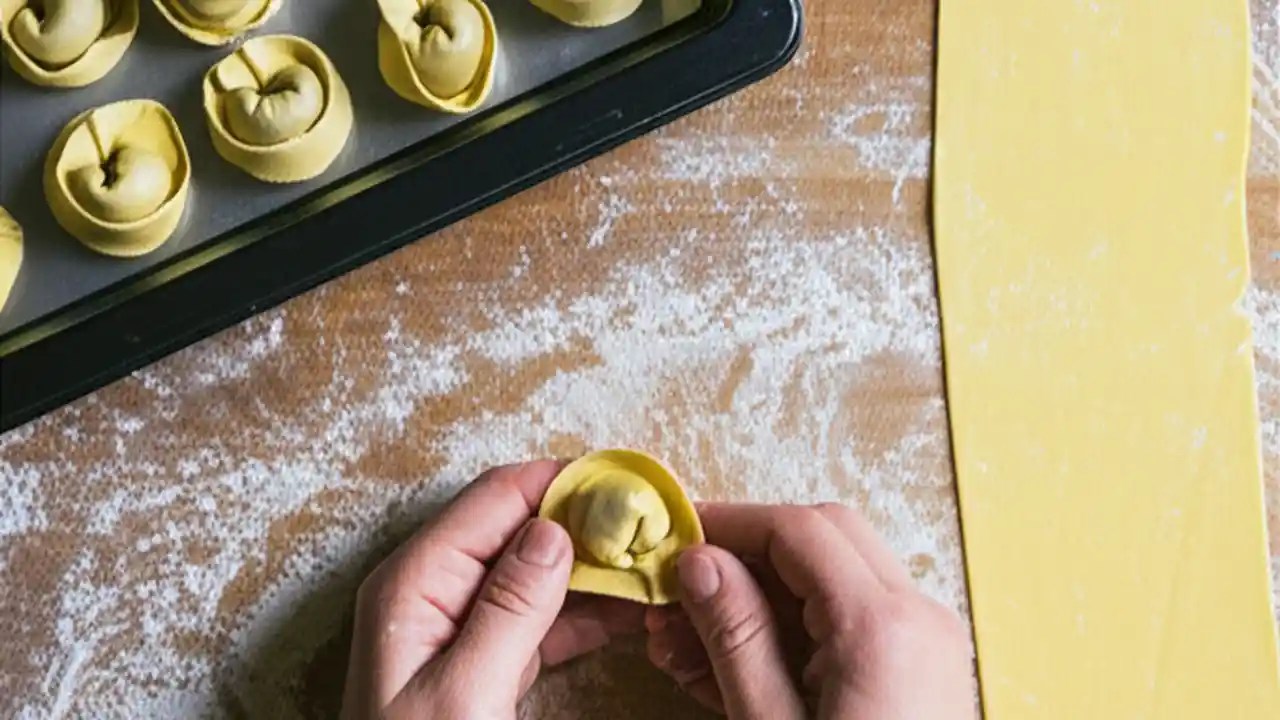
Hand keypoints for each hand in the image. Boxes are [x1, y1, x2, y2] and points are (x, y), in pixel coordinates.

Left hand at [342, 462, 643, 718]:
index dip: (565, 483)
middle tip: (660, 529)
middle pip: (521, 527)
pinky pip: (542, 616)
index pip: (497, 498)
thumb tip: (552, 531)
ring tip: (659, 566)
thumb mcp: (465, 695)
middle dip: (591, 522)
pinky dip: (588, 611)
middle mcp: (435, 589)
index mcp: (416, 583)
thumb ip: (507, 610)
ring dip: (598, 566)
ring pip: (540, 570)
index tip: (631, 487)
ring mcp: (460, 623)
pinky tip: (633, 611)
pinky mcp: (484, 658)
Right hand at [647, 503, 974, 718]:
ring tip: (686, 640)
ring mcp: (927, 643)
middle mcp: (918, 619)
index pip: (799, 530)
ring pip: (835, 575)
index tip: (673, 541)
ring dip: (761, 592)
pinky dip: (792, 626)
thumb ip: (735, 635)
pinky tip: (729, 662)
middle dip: (746, 551)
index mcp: (883, 629)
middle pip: (824, 538)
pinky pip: (851, 619)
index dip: (729, 524)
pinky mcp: (920, 669)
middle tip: (680, 586)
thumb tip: (700, 563)